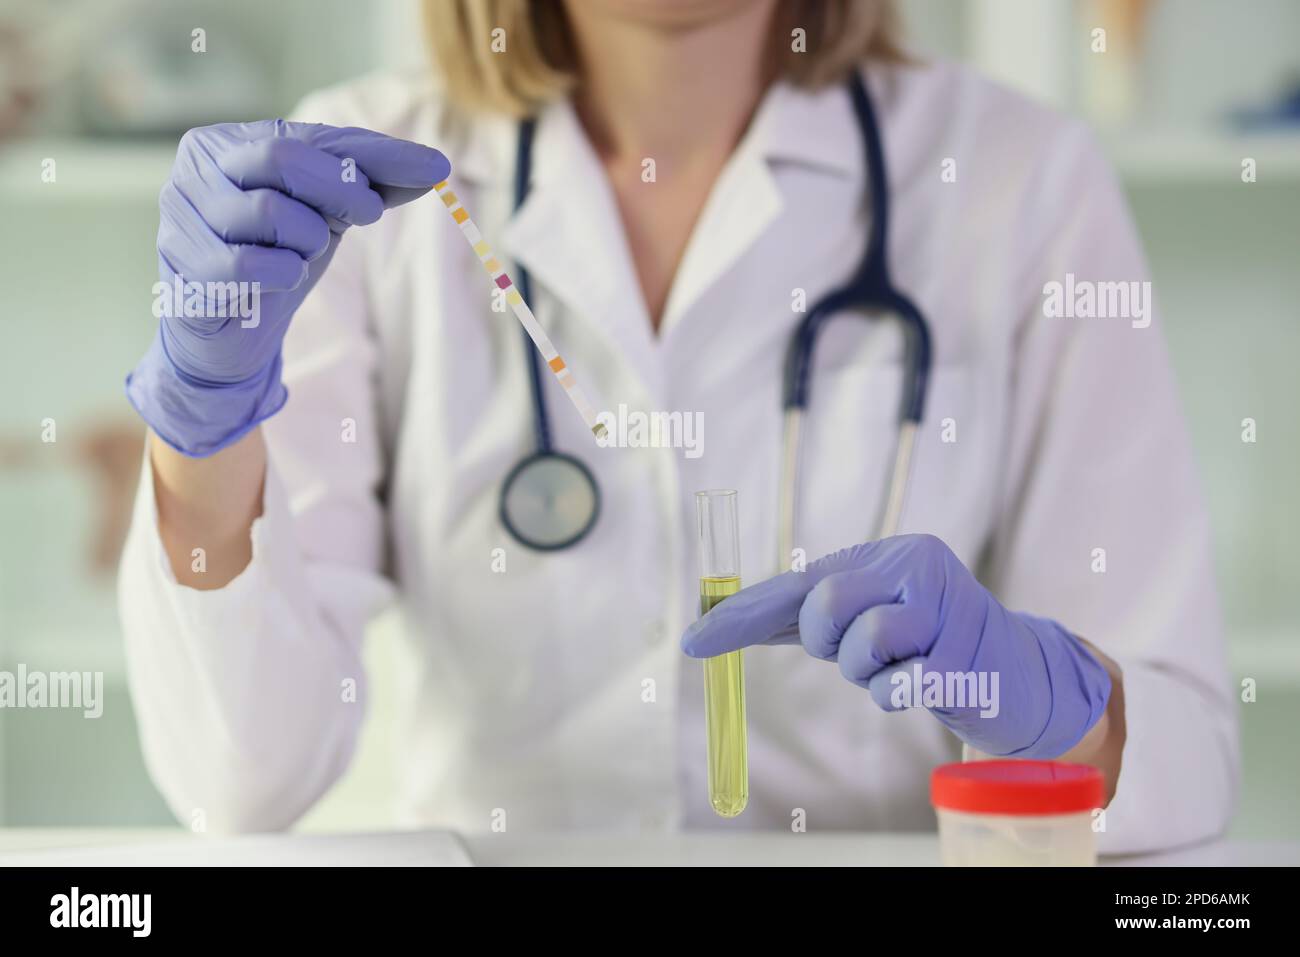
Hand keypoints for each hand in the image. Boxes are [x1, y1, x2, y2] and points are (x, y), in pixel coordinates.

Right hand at [125, 120, 450, 456]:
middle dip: (341, 188)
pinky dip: (282, 272)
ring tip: (302, 253)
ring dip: (307, 238)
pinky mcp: (184, 269)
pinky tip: (283, 276)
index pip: (312, 136)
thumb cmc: (275, 258)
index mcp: (230, 142)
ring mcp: (181, 216)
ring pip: (268, 210)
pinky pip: (248, 264)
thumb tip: (436, 166)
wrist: (229, 333)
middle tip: (370, 214)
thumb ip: (372, 186)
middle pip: (283, 156)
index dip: (374, 153)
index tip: (433, 169)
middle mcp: (197, 168)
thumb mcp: (326, 214)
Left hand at [682, 534, 1110, 757]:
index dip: (743, 614)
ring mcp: (946, 606)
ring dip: (872, 675)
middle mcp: (915, 564)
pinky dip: (901, 696)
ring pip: (863, 646)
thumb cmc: (925, 645)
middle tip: (863, 651)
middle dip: (830, 641)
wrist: (1016, 676)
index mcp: (885, 555)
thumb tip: (711, 625)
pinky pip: (899, 687)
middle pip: (826, 602)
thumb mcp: (863, 623)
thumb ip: (799, 618)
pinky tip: (931, 683)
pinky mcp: (966, 655)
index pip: (799, 582)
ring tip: (905, 667)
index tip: (692, 641)